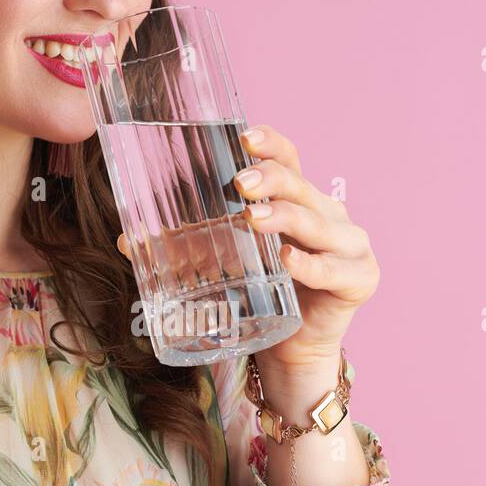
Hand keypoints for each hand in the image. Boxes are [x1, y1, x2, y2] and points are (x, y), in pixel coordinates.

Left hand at [115, 123, 380, 373]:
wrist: (290, 349)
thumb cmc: (257, 290)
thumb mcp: (222, 259)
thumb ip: (180, 245)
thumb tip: (126, 238)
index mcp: (297, 198)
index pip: (288, 158)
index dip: (269, 144)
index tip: (244, 137)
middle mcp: (328, 213)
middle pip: (300, 185)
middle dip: (270, 179)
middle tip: (238, 185)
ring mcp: (349, 244)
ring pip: (317, 223)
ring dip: (285, 218)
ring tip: (254, 218)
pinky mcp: (359, 279)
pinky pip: (334, 270)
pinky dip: (311, 265)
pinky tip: (288, 261)